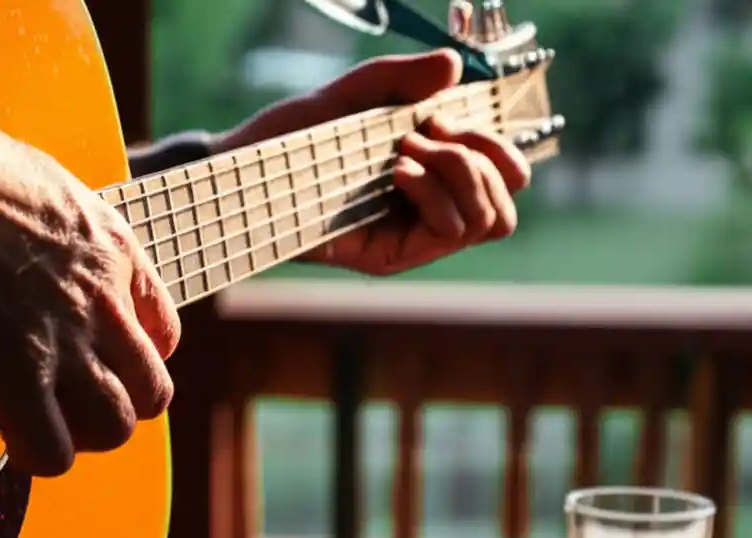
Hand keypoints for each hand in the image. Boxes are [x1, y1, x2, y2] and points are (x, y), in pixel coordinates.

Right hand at [0, 113, 180, 476]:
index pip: (164, 332)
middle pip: (152, 391)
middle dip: (115, 406)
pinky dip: (34, 456)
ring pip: (116, 428)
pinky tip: (4, 433)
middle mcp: (103, 303)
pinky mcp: (16, 381)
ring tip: (38, 421)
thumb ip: (57, 229)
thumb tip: (33, 238)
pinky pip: (54, 453)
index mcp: (111, 251)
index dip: (129, 357)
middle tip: (65, 402)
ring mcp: (65, 345)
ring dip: (80, 436)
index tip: (93, 361)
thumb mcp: (38, 183)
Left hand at [213, 49, 530, 274]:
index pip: (506, 175)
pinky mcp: (390, 257)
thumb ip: (402, 79)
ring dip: (459, 173)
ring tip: (403, 153)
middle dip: (482, 157)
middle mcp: (431, 214)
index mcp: (434, 179)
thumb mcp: (352, 94)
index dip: (493, 142)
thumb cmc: (293, 137)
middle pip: (506, 204)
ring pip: (489, 221)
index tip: (439, 114)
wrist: (245, 170)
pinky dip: (433, 192)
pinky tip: (394, 171)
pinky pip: (449, 230)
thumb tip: (454, 66)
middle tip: (426, 132)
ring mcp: (413, 239)